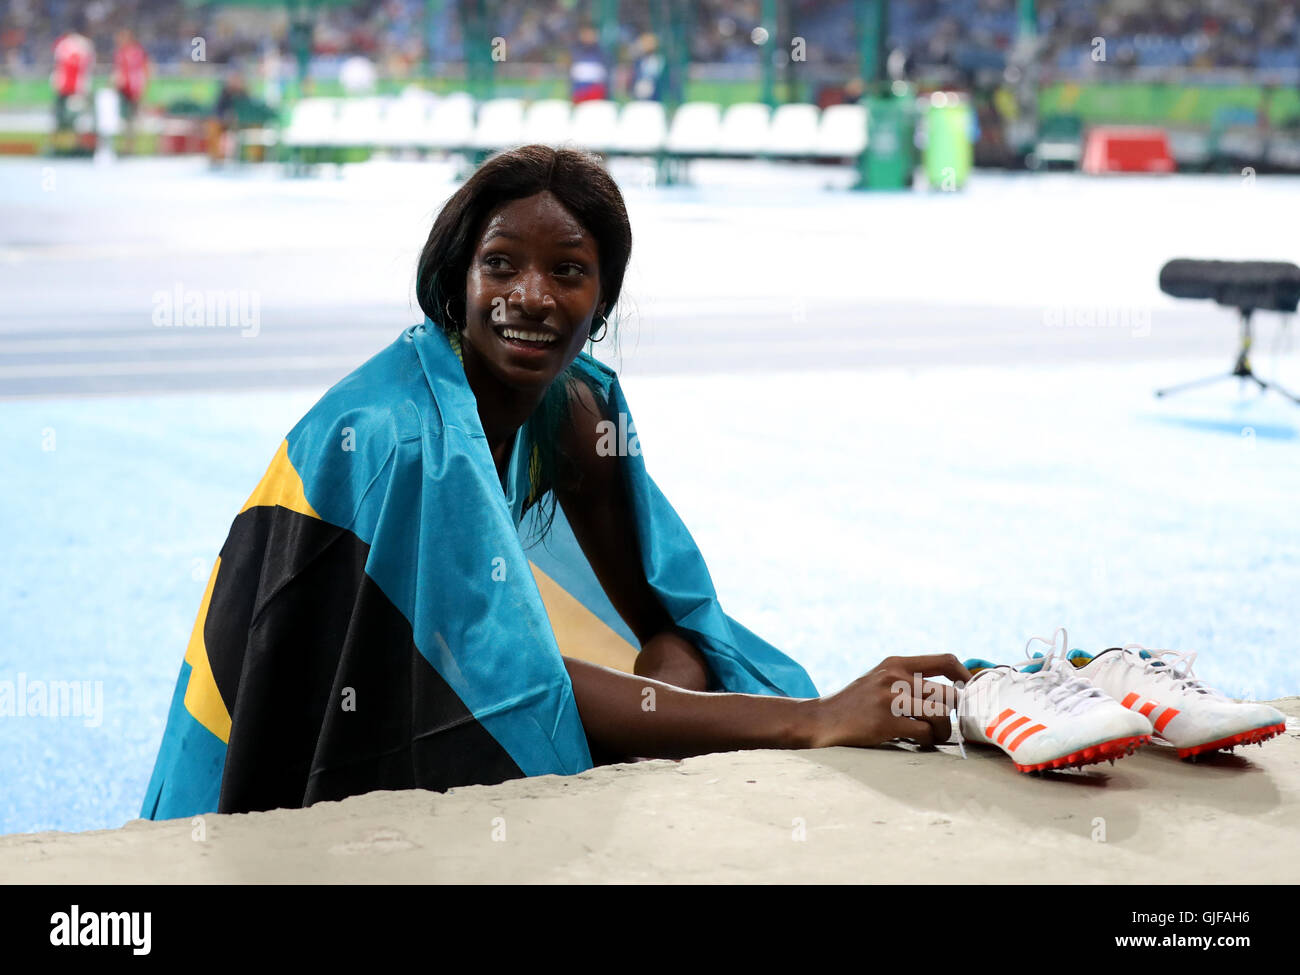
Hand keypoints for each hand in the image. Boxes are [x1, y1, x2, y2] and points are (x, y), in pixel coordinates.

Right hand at [806, 654, 970, 748]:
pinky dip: (926, 741)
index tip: (970, 691)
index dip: (965, 676)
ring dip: (942, 731)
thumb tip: (954, 688)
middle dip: (953, 713)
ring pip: (941, 715)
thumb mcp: (880, 679)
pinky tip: (915, 741)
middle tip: (945, 724)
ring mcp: (889, 700)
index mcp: (895, 663)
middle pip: (948, 694)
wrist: (821, 719)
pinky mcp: (885, 723)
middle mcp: (894, 677)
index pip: (944, 660)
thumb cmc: (856, 704)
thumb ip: (908, 678)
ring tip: (933, 736)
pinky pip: (925, 733)